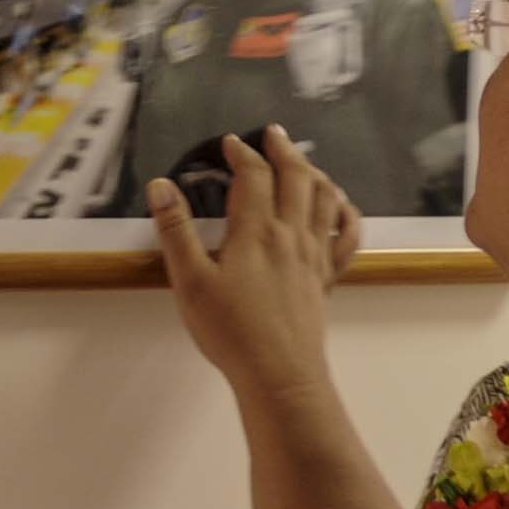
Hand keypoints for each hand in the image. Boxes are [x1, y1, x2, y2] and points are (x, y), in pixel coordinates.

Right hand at [147, 127, 362, 403]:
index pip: (254, 175)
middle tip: (273, 134)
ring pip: (327, 199)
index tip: (230, 143)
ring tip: (304, 163)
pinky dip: (347, 215)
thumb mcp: (191, 282)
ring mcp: (315, 256)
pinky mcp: (327, 279)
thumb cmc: (231, 332)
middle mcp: (292, 235)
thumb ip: (176, 232)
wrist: (279, 374)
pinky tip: (342, 209)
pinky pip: (347, 238)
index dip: (242, 153)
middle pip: (298, 177)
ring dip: (316, 173)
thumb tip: (161, 186)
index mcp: (257, 231)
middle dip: (284, 150)